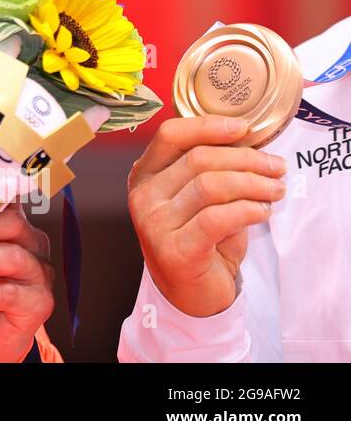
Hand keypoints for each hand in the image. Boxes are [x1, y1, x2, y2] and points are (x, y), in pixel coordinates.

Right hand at [127, 114, 284, 316]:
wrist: (189, 293)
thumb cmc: (198, 240)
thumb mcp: (196, 199)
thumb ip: (209, 170)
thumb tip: (248, 143)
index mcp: (144, 175)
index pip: (171, 135)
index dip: (209, 126)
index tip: (245, 129)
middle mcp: (143, 196)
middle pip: (199, 159)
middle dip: (247, 159)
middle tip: (276, 166)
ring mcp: (155, 224)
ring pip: (211, 186)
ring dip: (253, 184)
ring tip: (275, 190)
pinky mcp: (175, 250)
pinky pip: (218, 218)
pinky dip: (248, 210)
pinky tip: (263, 211)